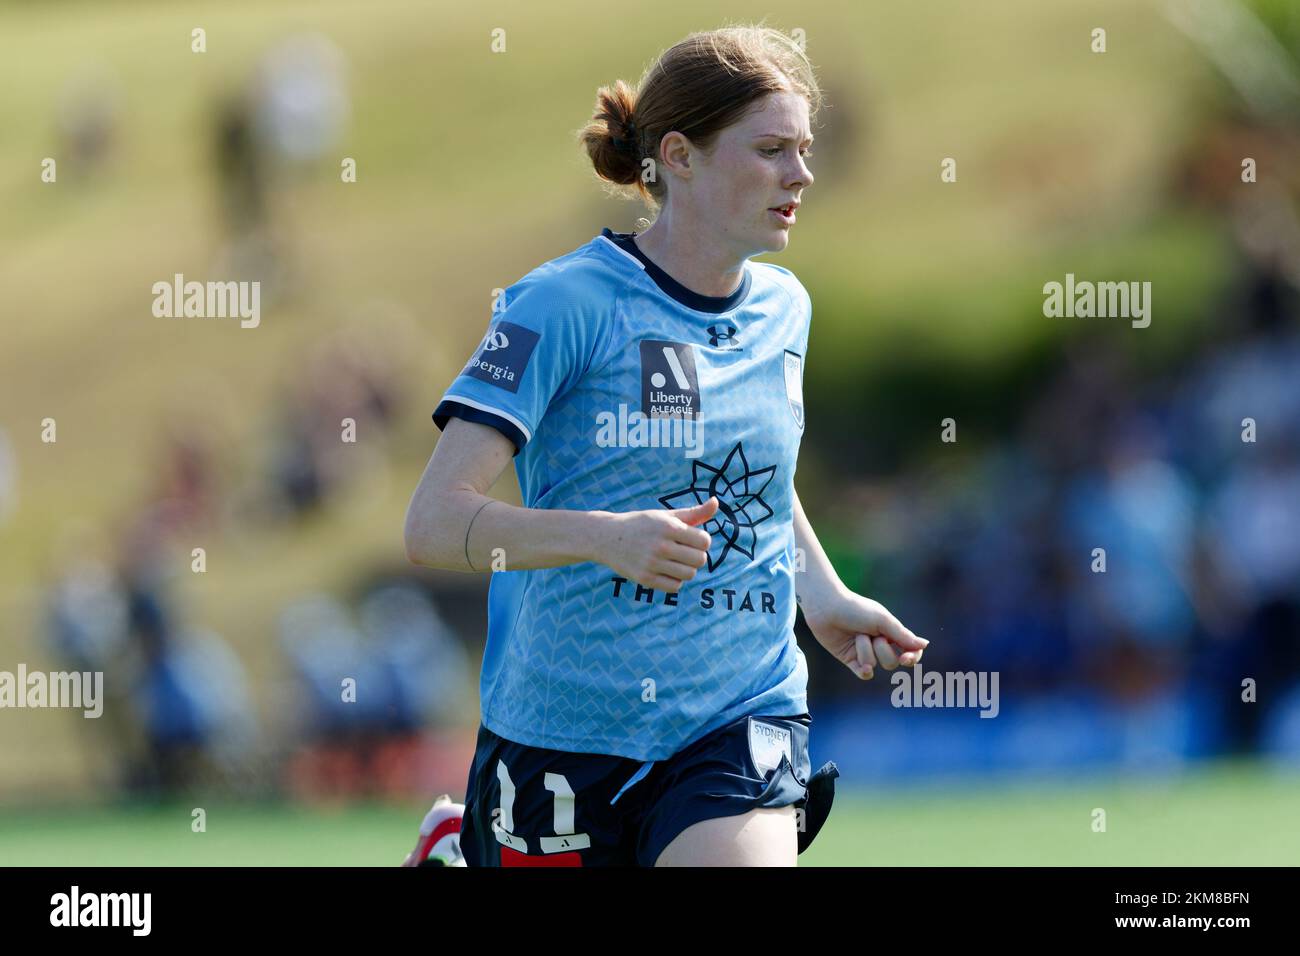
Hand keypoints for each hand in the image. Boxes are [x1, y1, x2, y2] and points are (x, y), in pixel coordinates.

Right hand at [595, 497, 716, 592]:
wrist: (607, 538)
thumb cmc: (642, 525)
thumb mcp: (666, 516)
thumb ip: (693, 513)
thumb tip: (716, 502)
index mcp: (668, 527)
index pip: (704, 541)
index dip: (702, 541)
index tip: (691, 539)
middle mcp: (660, 545)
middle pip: (700, 560)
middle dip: (696, 556)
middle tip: (684, 551)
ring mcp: (652, 563)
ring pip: (689, 575)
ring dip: (686, 569)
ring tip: (676, 561)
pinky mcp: (645, 579)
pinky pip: (675, 587)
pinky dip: (675, 581)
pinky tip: (666, 571)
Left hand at [802, 590, 928, 680]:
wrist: (827, 608)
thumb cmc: (855, 609)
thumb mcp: (882, 621)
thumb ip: (903, 635)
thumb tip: (925, 645)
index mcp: (890, 632)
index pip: (909, 651)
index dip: (911, 657)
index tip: (907, 658)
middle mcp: (879, 643)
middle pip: (892, 662)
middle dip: (883, 650)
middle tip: (872, 636)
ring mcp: (864, 652)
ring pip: (876, 665)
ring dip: (866, 651)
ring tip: (857, 636)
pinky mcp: (850, 660)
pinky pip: (864, 674)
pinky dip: (864, 670)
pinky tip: (863, 666)